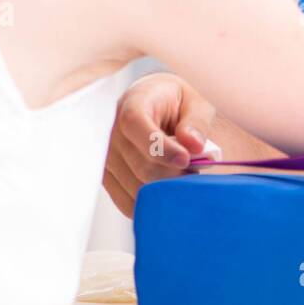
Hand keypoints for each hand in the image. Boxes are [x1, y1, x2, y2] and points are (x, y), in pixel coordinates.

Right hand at [102, 73, 214, 216]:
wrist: (155, 105)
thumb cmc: (177, 104)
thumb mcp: (195, 102)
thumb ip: (196, 121)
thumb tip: (193, 145)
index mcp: (133, 102)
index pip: (135, 125)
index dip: (160, 147)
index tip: (185, 159)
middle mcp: (112, 129)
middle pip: (140, 164)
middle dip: (174, 173)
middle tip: (195, 169)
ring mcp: (106, 156)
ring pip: (136, 186)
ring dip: (165, 188)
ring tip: (182, 174)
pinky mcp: (107, 177)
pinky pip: (126, 201)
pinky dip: (151, 202)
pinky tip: (167, 191)